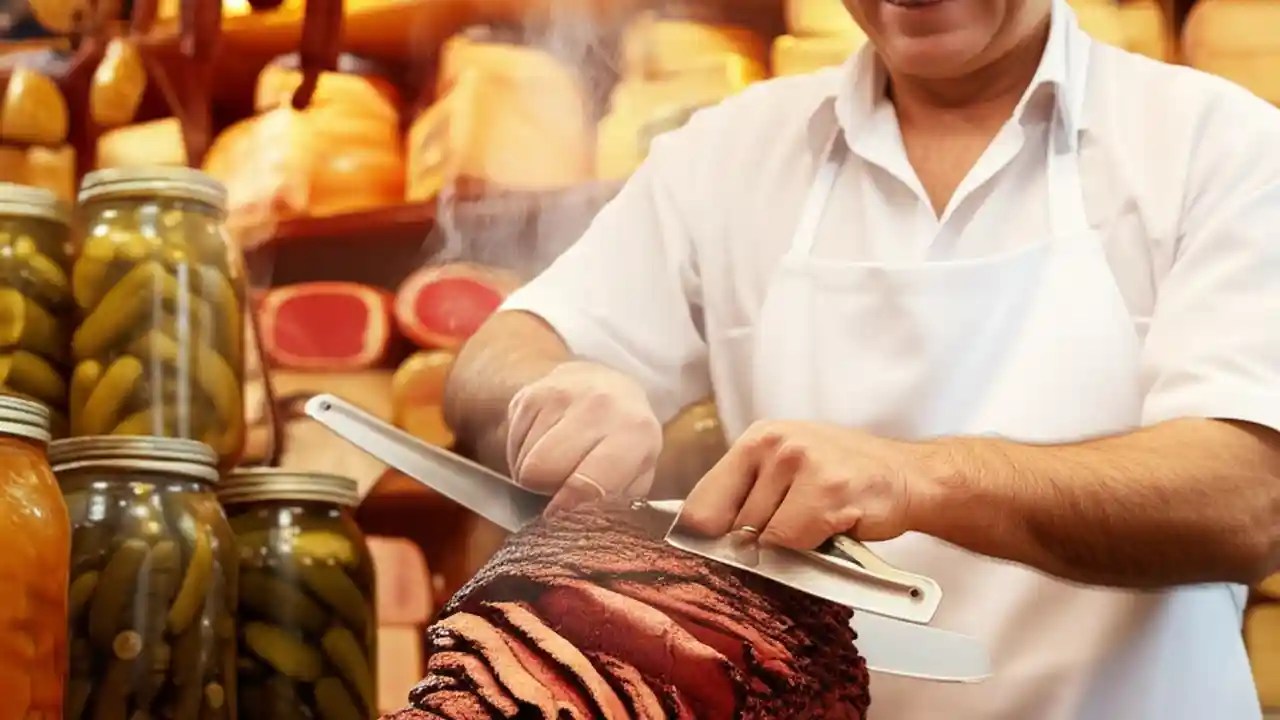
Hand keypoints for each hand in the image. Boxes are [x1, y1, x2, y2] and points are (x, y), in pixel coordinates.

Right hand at [506, 361, 663, 511]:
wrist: (609, 386)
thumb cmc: (625, 442)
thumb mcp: (638, 473)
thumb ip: (616, 504)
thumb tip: (582, 531)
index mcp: (635, 433)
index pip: (588, 483)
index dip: (566, 510)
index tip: (557, 518)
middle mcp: (600, 407)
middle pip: (542, 471)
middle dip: (544, 489)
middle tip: (559, 487)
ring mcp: (562, 394)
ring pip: (524, 461)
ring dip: (533, 473)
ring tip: (556, 463)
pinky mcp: (531, 392)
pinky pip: (511, 442)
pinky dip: (522, 454)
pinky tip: (544, 445)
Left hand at [678, 420, 941, 549]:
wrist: (909, 476)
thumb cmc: (844, 480)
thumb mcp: (787, 472)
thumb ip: (746, 497)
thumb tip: (701, 539)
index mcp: (756, 439)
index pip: (700, 504)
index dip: (706, 539)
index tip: (718, 555)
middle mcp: (773, 444)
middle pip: (731, 527)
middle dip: (756, 546)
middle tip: (792, 534)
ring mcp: (800, 462)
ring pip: (761, 537)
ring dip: (787, 549)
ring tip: (815, 527)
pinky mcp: (826, 488)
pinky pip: (793, 541)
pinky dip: (810, 550)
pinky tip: (833, 529)